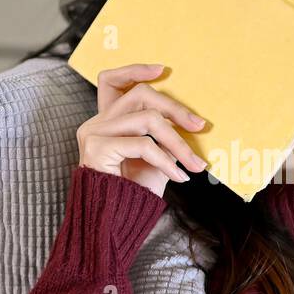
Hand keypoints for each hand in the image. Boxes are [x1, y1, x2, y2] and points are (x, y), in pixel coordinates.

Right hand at [78, 63, 208, 196]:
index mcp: (106, 121)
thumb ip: (163, 134)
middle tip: (199, 126)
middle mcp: (96, 123)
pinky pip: (144, 144)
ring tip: (194, 164)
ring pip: (149, 119)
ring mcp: (94, 134)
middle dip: (175, 108)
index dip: (135, 69)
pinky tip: (179, 177)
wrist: (115, 223)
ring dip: (179, 143)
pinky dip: (168, 161)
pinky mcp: (98, 148)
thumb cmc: (136, 192)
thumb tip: (192, 120)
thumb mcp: (156, 157)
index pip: (111, 80)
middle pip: (140, 94)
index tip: (163, 70)